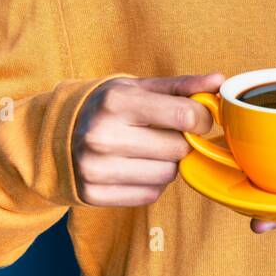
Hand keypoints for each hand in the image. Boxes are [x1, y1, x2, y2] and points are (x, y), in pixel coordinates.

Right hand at [71, 73, 223, 206]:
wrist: (56, 134)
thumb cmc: (108, 106)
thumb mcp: (140, 87)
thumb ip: (182, 86)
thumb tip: (219, 81)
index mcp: (116, 102)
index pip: (184, 115)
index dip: (201, 118)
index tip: (197, 118)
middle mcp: (103, 136)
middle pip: (178, 149)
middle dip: (181, 141)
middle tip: (165, 133)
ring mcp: (95, 168)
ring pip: (167, 175)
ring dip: (168, 163)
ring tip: (149, 149)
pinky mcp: (93, 194)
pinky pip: (149, 194)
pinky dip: (152, 182)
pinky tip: (136, 166)